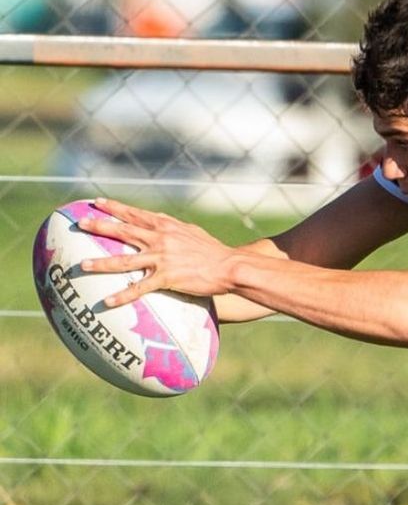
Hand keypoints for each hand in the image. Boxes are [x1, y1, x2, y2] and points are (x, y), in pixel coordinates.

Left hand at [78, 198, 235, 305]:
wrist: (230, 267)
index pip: (135, 214)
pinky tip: (107, 302)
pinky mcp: (167, 278)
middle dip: (99, 226)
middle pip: (123, 231)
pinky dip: (122, 295)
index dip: (115, 207)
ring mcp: (162, 258)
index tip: (97, 202)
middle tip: (80, 223)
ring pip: (124, 260)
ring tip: (82, 265)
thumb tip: (163, 224)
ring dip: (101, 263)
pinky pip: (139, 288)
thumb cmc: (214, 251)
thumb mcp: (192, 232)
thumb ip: (174, 228)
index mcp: (166, 226)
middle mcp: (160, 239)